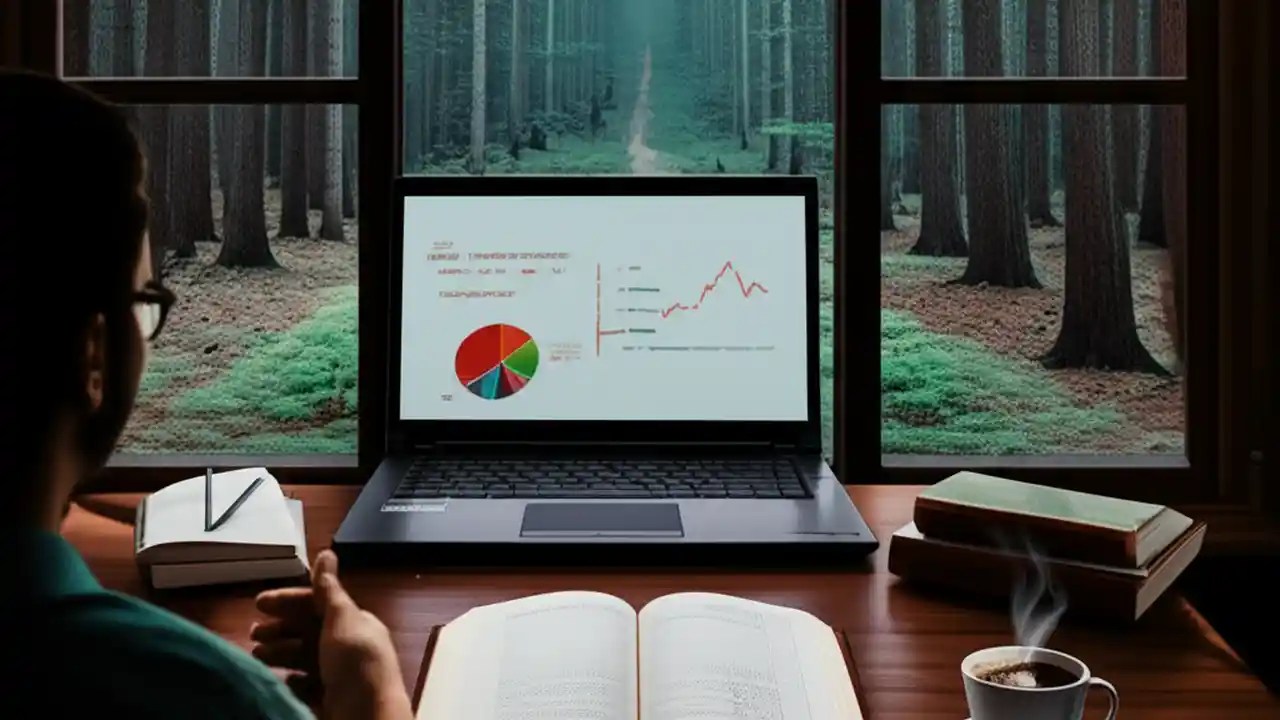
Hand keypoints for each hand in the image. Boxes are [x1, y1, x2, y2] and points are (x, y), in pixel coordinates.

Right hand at [252, 550, 412, 719]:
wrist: (366, 716)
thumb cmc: (356, 663)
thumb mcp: (343, 620)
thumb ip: (330, 590)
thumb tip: (326, 552)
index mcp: (355, 623)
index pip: (318, 604)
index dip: (289, 601)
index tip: (259, 603)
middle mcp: (347, 646)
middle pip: (308, 631)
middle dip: (279, 629)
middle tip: (253, 633)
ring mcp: (338, 674)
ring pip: (303, 658)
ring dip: (279, 653)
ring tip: (256, 655)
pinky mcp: (329, 699)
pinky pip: (304, 686)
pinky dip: (289, 680)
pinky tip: (276, 679)